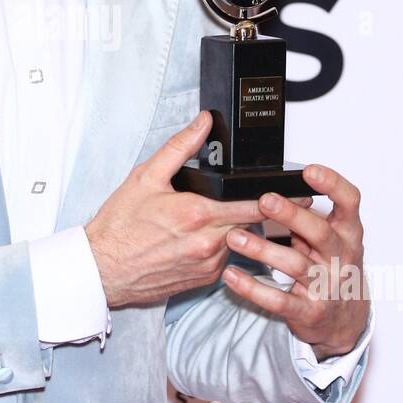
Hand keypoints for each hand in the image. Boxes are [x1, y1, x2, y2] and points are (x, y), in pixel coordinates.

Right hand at [84, 110, 264, 307]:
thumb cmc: (119, 226)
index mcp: (198, 214)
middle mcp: (208, 243)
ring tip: (228, 218)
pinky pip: (225, 259)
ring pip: (240, 241)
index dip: (280, 198)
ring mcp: (208, 265)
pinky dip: (223, 246)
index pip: (254, 205)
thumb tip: (203, 122)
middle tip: (280, 202)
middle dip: (266, 212)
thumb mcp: (146, 176)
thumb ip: (180, 146)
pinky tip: (204, 237)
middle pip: (254, 224)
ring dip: (240, 229)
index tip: (299, 193)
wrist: (102, 269)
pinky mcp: (203, 280)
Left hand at [222, 165, 369, 359]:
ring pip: (295, 265)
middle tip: (264, 200)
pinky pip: (278, 300)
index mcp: (348, 233)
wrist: (345, 320)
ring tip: (234, 237)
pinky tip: (232, 275)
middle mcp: (341, 258)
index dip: (333, 185)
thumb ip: (308, 217)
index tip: (309, 171)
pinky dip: (252, 288)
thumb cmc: (332, 269)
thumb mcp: (331, 239)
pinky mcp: (308, 311)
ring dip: (262, 250)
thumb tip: (273, 189)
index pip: (350, 203)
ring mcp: (326, 286)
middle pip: (320, 232)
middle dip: (291, 214)